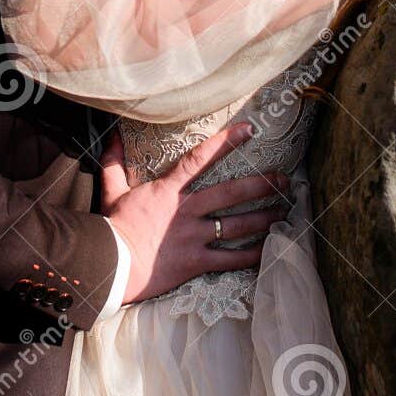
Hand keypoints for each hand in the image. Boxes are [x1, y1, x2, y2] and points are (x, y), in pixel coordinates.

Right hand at [99, 122, 290, 305]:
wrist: (111, 265)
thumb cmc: (112, 228)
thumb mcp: (112, 192)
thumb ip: (114, 163)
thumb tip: (112, 136)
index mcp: (168, 190)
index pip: (200, 159)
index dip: (225, 142)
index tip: (249, 129)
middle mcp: (187, 211)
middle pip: (231, 193)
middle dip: (261, 185)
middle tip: (284, 180)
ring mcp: (194, 237)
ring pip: (237, 225)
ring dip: (264, 218)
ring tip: (284, 212)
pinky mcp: (197, 262)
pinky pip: (231, 259)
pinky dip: (252, 255)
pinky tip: (270, 249)